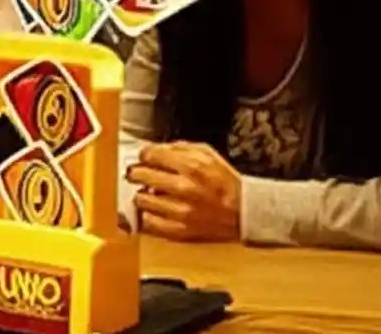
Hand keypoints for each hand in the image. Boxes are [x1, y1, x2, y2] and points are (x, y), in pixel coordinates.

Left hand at [126, 141, 240, 241]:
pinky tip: (155, 210)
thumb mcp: (208, 155)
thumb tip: (156, 149)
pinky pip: (148, 222)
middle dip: (137, 173)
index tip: (145, 158)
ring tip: (149, 193)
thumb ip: (181, 148)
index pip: (150, 155)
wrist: (243, 213)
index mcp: (192, 166)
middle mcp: (183, 188)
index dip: (145, 155)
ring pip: (141, 199)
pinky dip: (148, 215)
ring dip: (143, 194)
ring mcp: (180, 212)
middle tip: (138, 174)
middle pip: (140, 175)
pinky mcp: (178, 231)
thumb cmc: (224, 183)